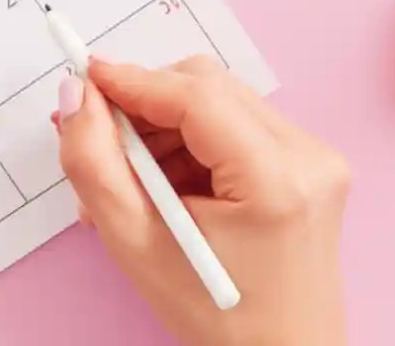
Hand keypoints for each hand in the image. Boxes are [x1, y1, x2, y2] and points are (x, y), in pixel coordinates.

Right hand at [55, 57, 350, 345]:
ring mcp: (317, 157)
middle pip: (211, 88)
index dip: (133, 81)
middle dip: (147, 107)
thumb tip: (77, 97)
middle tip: (101, 142)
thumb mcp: (136, 246)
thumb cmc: (216, 316)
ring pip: (223, 103)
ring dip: (168, 130)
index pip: (196, 98)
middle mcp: (308, 156)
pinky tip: (171, 189)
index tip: (83, 77)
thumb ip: (96, 165)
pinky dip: (196, 145)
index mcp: (275, 179)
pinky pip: (242, 127)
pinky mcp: (313, 164)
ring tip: (133, 185)